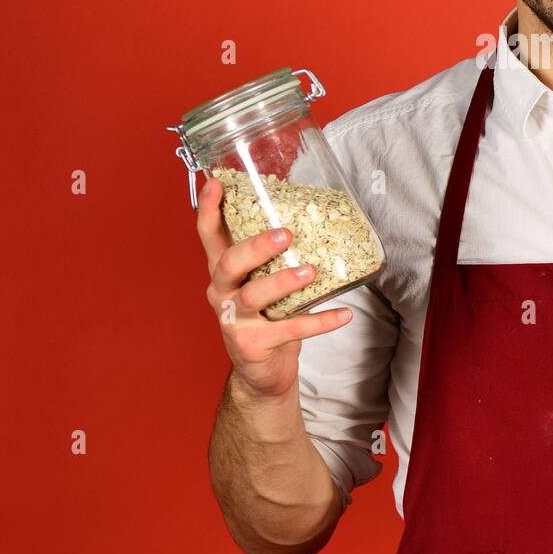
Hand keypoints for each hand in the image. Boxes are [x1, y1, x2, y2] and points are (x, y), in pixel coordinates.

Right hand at [197, 173, 354, 399]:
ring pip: (256, 295)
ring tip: (311, 271)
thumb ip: (270, 255)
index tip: (216, 183)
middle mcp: (222, 293)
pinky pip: (291, 330)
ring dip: (284, 281)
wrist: (261, 371)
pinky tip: (344, 314)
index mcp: (222, 272)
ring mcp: (235, 320)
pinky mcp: (254, 344)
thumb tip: (304, 213)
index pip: (209, 236)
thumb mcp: (261, 281)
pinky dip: (320, 321)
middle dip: (255, 247)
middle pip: (228, 263)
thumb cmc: (266, 316)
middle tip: (285, 234)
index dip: (208, 209)